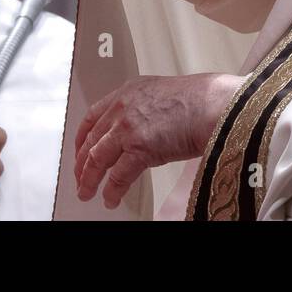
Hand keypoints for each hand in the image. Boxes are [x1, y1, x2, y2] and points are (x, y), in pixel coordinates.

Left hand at [74, 73, 242, 208]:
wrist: (212, 105)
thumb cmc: (198, 101)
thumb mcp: (160, 95)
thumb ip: (143, 109)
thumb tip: (141, 130)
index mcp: (126, 93)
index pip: (92, 116)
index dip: (81, 137)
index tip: (79, 150)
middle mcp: (122, 108)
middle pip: (90, 140)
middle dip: (81, 163)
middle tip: (80, 178)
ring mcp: (128, 127)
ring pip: (96, 158)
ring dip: (89, 180)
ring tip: (86, 192)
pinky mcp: (139, 147)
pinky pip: (118, 175)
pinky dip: (111, 191)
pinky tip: (110, 199)